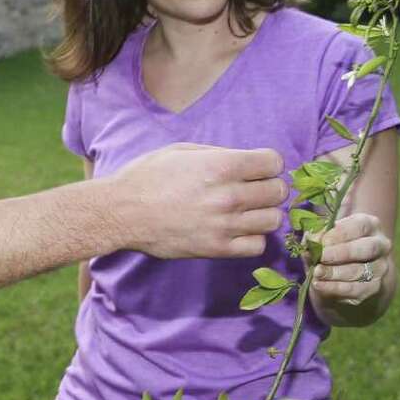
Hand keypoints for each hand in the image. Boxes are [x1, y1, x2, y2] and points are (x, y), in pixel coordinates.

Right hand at [109, 143, 286, 259]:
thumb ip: (220, 154)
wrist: (121, 212)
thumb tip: (249, 162)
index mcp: (221, 166)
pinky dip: (253, 237)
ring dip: (263, 213)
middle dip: (269, 187)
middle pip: (278, 191)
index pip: (274, 162)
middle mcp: (228, 195)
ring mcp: (224, 225)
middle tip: (253, 189)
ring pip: (273, 219)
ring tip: (246, 211)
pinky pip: (258, 245)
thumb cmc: (148, 176)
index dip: (268, 163)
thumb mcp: (182, 151)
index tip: (257, 168)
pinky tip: (238, 230)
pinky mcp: (217, 249)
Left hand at [311, 212, 392, 304]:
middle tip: (320, 257)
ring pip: (359, 270)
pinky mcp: (375, 287)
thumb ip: (318, 238)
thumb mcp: (326, 239)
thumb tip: (310, 239)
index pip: (359, 226)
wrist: (348, 276)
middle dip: (340, 253)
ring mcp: (380, 267)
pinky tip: (320, 284)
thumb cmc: (334, 249)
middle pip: (366, 248)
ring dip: (334, 272)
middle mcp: (381, 245)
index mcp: (370, 225)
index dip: (339, 234)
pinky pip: (356, 289)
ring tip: (316, 272)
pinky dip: (335, 287)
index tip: (321, 241)